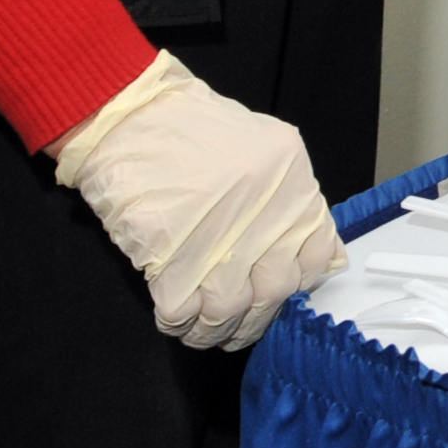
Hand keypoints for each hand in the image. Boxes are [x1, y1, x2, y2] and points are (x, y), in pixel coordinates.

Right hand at [51, 53, 344, 349]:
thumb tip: (318, 256)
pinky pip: (183, 312)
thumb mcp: (267, 150)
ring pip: (229, 310)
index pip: (316, 257)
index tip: (278, 292)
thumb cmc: (191, 132)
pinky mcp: (168, 255)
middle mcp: (263, 210)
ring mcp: (216, 235)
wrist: (129, 117)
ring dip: (215, 330)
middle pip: (273, 292)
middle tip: (238, 322)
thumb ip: (292, 201)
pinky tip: (176, 318)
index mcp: (291, 182)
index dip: (296, 284)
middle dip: (255, 318)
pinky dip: (179, 324)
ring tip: (205, 329)